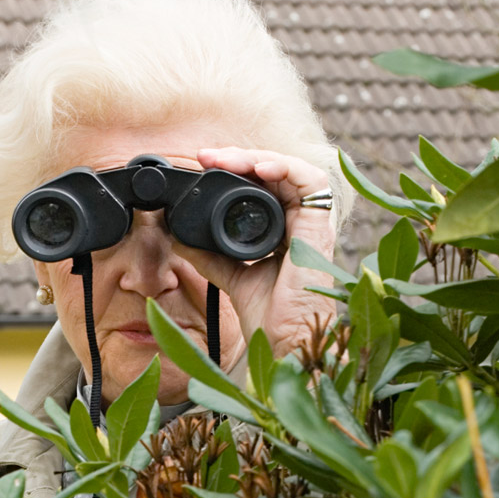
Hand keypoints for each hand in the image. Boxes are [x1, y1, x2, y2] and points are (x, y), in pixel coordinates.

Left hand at [172, 147, 337, 357]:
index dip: (235, 169)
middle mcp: (299, 221)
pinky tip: (260, 167)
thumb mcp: (231, 274)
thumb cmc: (269, 315)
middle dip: (239, 158)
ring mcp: (311, 223)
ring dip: (257, 157)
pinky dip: (286, 167)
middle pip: (274, 172)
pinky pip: (312, 182)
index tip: (203, 166)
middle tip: (207, 157)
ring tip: (226, 159)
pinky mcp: (320, 226)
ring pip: (290, 170)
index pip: (261, 184)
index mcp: (282, 228)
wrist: (285, 340)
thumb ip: (208, 254)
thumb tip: (177, 237)